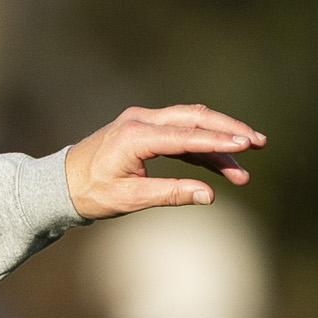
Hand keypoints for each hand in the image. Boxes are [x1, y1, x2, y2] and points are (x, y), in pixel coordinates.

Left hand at [64, 104, 264, 219]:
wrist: (59, 184)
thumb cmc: (90, 194)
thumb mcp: (129, 199)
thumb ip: (170, 194)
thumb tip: (209, 195)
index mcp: (134, 136)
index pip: (186, 135)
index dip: (218, 141)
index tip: (247, 145)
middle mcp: (140, 120)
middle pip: (195, 118)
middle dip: (229, 131)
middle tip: (259, 144)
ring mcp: (141, 120)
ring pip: (190, 122)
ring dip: (218, 139)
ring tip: (244, 161)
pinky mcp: (143, 128)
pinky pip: (179, 131)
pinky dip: (200, 145)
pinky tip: (220, 162)